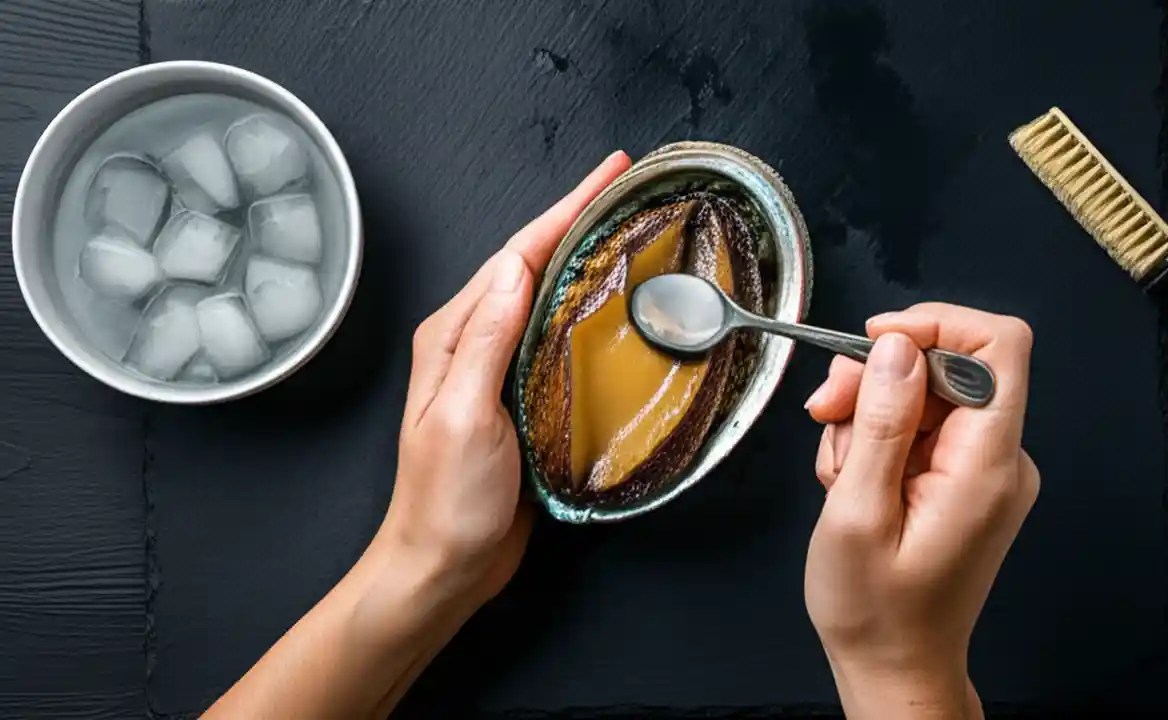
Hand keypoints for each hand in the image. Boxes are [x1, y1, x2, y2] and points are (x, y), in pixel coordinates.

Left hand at [379, 150, 632, 604]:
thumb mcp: (465, 414)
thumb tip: (516, 264)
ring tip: (629, 233)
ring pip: (547, 298)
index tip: (608, 173)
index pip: (516, 256)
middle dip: (578, 222)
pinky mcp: (520, 399)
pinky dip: (586, 313)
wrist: (442, 566)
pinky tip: (613, 310)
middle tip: (629, 191)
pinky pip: (557, 340)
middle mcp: (473, 342)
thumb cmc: (447, 500)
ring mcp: (497, 370)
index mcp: (454, 335)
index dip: (564, 209)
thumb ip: (487, 339)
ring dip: (584, 261)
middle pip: (532, 265)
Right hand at [803, 303, 1038, 718]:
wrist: (896, 667)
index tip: (874, 343)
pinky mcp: (964, 481)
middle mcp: (1000, 459)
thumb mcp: (857, 513)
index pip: (998, 346)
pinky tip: (853, 483)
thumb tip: (897, 348)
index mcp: (988, 465)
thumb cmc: (874, 610)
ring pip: (925, 396)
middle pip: (950, 366)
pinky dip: (878, 442)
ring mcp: (984, 471)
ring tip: (838, 474)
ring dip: (868, 418)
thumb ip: (881, 424)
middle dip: (878, 378)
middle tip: (824, 413)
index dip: (935, 324)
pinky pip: (922, 429)